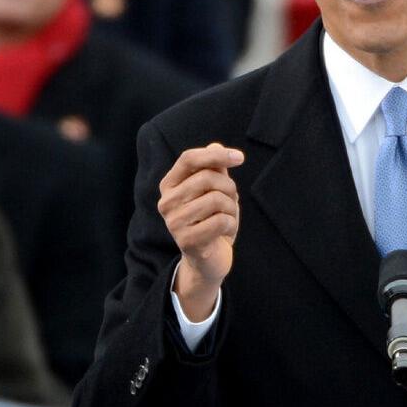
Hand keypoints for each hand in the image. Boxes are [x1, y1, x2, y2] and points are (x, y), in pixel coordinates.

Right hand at [158, 143, 244, 318]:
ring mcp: (173, 222)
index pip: (189, 159)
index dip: (216, 155)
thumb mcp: (215, 192)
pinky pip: (220, 220)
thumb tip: (216, 145)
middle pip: (207, 178)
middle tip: (231, 202)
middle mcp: (166, 202)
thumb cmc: (212, 222)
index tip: (239, 158)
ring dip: (231, 208)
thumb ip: (214, 169)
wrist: (209, 261)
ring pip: (215, 199)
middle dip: (229, 188)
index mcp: (170, 185)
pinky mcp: (186, 240)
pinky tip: (225, 233)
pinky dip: (231, 225)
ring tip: (227, 218)